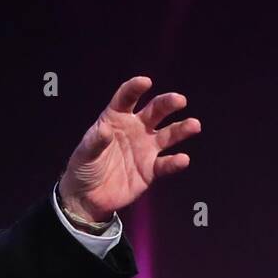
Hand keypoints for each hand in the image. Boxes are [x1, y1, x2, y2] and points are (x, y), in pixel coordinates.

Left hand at [58, 76, 200, 221]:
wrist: (87, 196)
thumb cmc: (83, 167)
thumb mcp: (84, 153)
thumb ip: (95, 141)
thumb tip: (104, 129)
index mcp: (115, 119)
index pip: (126, 99)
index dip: (135, 89)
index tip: (145, 81)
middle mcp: (135, 129)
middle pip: (155, 112)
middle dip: (167, 103)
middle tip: (179, 100)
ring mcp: (145, 149)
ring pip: (168, 135)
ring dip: (181, 129)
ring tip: (193, 125)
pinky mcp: (151, 170)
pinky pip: (165, 164)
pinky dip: (174, 162)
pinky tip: (182, 159)